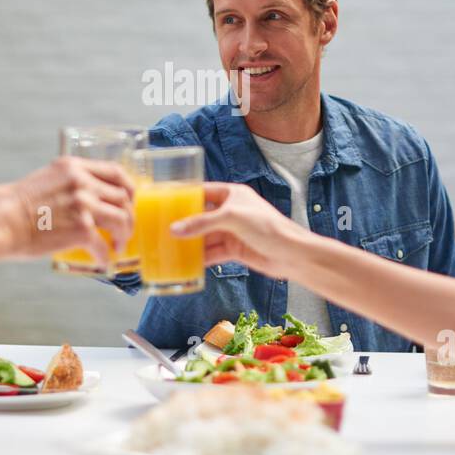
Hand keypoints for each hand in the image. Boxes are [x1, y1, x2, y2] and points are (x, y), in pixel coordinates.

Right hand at [1, 156, 134, 263]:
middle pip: (123, 197)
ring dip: (124, 235)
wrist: (0, 221)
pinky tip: (101, 261)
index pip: (116, 172)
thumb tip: (90, 199)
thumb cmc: (16, 205)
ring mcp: (84, 205)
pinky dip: (105, 256)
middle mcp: (82, 182)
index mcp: (74, 167)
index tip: (130, 201)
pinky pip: (103, 245)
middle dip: (129, 216)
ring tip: (117, 245)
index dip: (129, 189)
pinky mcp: (81, 230)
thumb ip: (71, 183)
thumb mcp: (47, 180)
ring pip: (122, 219)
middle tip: (124, 229)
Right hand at [169, 182, 308, 277]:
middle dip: (185, 223)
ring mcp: (233, 231)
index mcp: (233, 195)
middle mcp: (231, 212)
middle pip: (202, 216)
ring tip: (170, 247)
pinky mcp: (235, 250)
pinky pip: (213, 252)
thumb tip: (175, 229)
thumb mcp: (232, 218)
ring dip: (191, 243)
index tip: (167, 201)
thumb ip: (202, 223)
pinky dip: (201, 258)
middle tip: (163, 228)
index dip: (186, 196)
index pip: (204, 192)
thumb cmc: (268, 227)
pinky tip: (187, 262)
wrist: (291, 254)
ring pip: (206, 236)